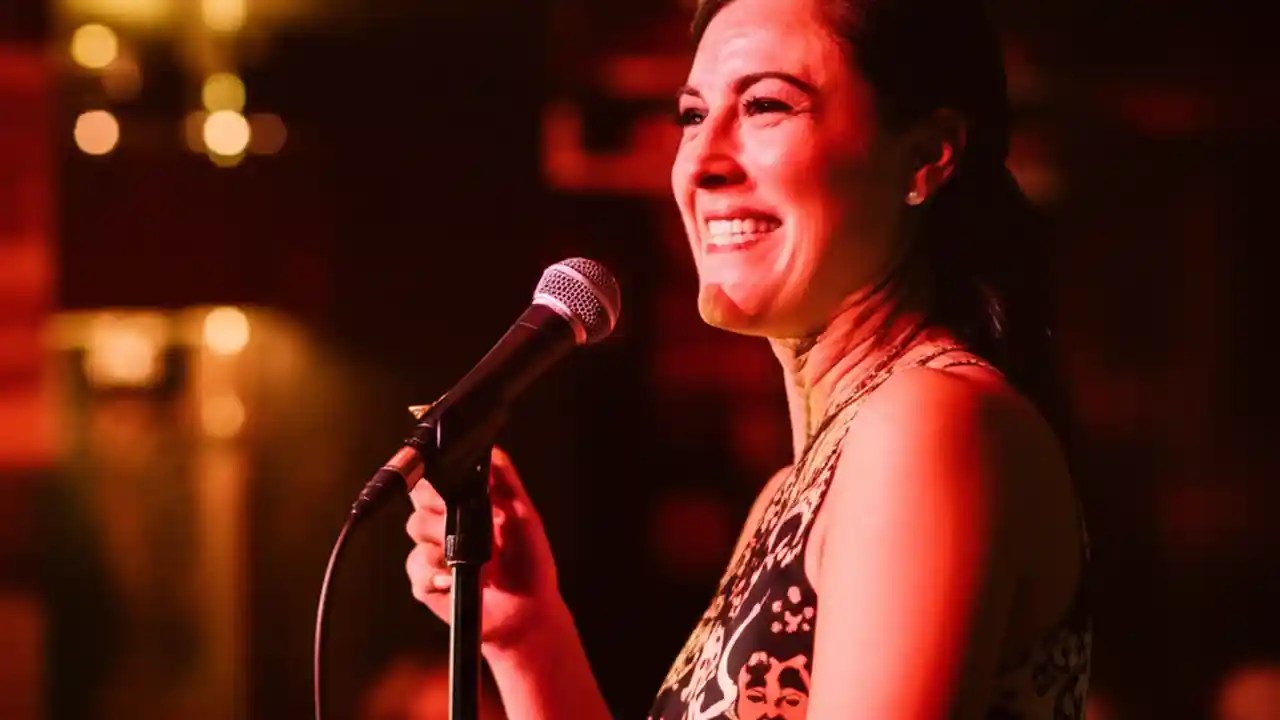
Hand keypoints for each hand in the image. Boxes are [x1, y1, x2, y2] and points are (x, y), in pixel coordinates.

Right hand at [405, 447, 562, 649]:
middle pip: (418, 506)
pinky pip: (415, 571)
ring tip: (467, 559)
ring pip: (415, 534)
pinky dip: (434, 576)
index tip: (446, 494)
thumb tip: (491, 451)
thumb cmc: (530, 563)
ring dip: (439, 545)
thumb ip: (506, 483)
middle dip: (436, 515)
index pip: (434, 482)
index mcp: (466, 507)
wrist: (528, 612)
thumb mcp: (524, 516)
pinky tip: (453, 580)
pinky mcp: (428, 584)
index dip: (433, 483)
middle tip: (458, 528)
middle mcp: (446, 527)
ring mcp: (434, 555)